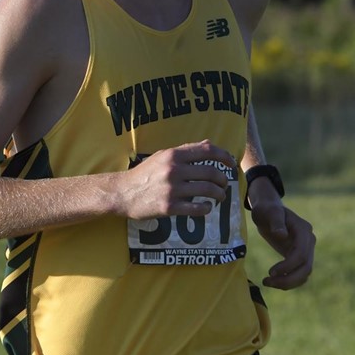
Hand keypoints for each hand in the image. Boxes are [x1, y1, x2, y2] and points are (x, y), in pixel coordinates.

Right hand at [120, 140, 236, 219]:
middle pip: (211, 172)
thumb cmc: (144, 173)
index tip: (232, 164)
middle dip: (223, 180)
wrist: (122, 193)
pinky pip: (196, 208)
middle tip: (224, 185)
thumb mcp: (162, 156)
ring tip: (219, 197)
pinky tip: (206, 207)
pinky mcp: (169, 207)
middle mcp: (174, 170)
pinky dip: (206, 208)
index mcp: (174, 155)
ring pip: (207, 190)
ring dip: (219, 194)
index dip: (224, 156)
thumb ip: (185, 151)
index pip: (207, 151)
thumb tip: (209, 145)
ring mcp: (172, 189)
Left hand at [248, 181, 314, 289]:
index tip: (270, 272)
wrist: (269, 210)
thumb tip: (281, 235)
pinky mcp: (300, 256)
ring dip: (288, 283)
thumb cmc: (267, 209)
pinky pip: (299, 273)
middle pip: (306, 267)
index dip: (288, 266)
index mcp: (303, 230)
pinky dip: (288, 281)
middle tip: (267, 282)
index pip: (301, 254)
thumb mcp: (269, 212)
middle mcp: (309, 241)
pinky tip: (273, 281)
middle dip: (288, 279)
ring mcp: (306, 249)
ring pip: (304, 273)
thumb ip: (276, 222)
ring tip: (267, 283)